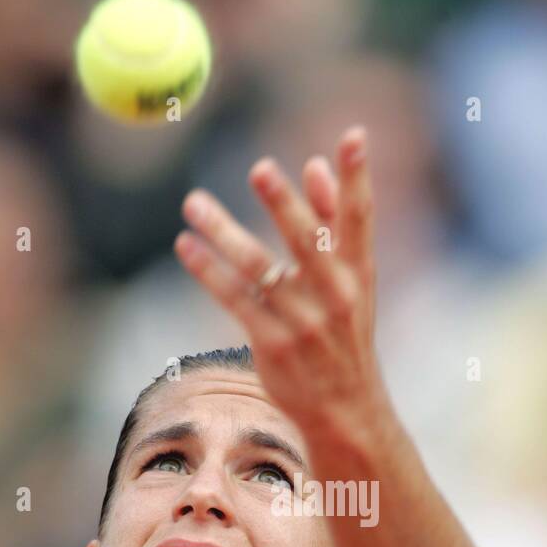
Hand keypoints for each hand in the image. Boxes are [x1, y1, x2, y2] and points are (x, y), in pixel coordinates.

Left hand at [173, 125, 383, 434]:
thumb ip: (334, 224)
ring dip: (224, 233)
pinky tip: (186, 247)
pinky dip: (209, 272)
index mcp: (358, 275)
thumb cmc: (344, 337)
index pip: (360, 219)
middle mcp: (335, 296)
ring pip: (260, 270)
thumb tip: (315, 164)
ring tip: (193, 202)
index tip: (355, 135)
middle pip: (307, 242)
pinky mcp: (273, 346)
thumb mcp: (351, 283)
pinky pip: (235, 302)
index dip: (358, 178)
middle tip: (260, 169)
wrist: (346, 411)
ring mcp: (304, 323)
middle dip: (285, 206)